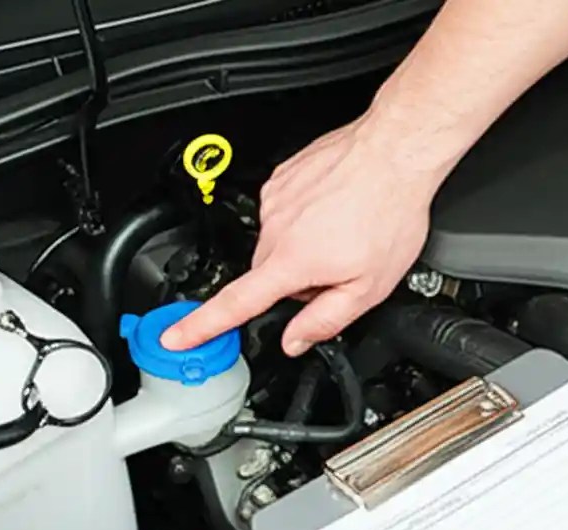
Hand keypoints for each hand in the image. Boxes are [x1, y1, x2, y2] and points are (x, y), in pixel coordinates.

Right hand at [161, 115, 448, 356]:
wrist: (394, 151)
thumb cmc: (387, 210)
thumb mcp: (369, 286)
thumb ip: (326, 320)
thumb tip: (295, 340)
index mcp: (291, 260)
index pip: (234, 303)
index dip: (200, 326)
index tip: (174, 337)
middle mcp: (275, 227)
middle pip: (267, 274)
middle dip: (295, 281)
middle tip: (338, 268)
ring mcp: (275, 199)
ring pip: (278, 242)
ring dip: (303, 247)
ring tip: (342, 232)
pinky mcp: (281, 178)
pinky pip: (285, 212)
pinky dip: (306, 218)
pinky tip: (335, 210)